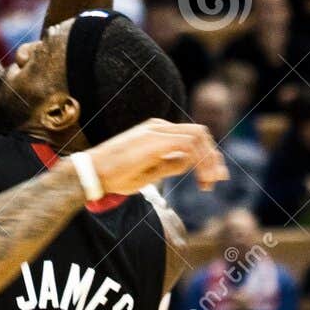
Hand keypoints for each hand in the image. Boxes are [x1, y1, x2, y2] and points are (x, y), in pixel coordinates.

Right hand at [86, 119, 225, 196]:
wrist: (92, 173)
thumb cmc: (116, 175)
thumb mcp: (150, 171)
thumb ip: (171, 164)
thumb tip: (190, 163)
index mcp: (157, 132)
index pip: (192, 136)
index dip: (207, 155)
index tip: (211, 178)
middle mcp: (158, 127)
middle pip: (199, 133)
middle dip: (213, 157)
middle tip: (217, 180)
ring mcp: (156, 131)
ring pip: (197, 136)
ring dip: (209, 159)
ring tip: (210, 182)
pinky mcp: (155, 140)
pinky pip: (188, 144)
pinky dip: (200, 161)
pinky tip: (201, 178)